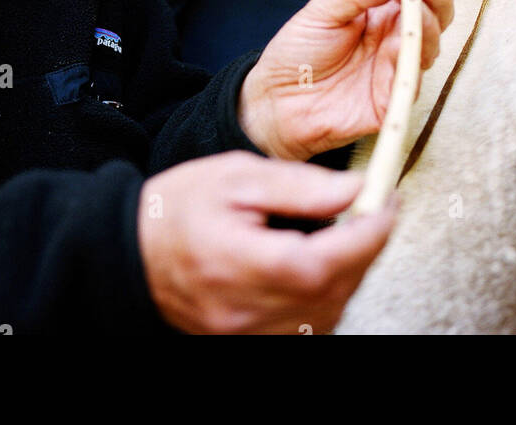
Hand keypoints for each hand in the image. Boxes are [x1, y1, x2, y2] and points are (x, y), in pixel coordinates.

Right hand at [137, 153, 394, 333]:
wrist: (129, 251)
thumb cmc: (177, 210)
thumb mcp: (235, 176)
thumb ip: (298, 184)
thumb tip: (354, 190)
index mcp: (248, 264)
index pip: (330, 259)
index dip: (371, 232)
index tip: (386, 202)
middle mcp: (252, 312)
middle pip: (336, 290)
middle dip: (365, 249)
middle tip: (372, 211)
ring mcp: (251, 334)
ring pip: (328, 313)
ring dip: (348, 274)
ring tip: (340, 234)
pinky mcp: (250, 341)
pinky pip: (307, 327)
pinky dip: (325, 296)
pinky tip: (316, 265)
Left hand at [239, 0, 452, 160]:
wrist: (276, 100)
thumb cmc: (297, 52)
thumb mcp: (323, 10)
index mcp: (380, 12)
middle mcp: (395, 37)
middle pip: (434, 14)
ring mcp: (396, 68)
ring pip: (429, 44)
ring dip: (429, 23)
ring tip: (418, 7)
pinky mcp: (393, 99)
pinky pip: (412, 79)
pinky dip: (413, 59)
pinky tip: (404, 43)